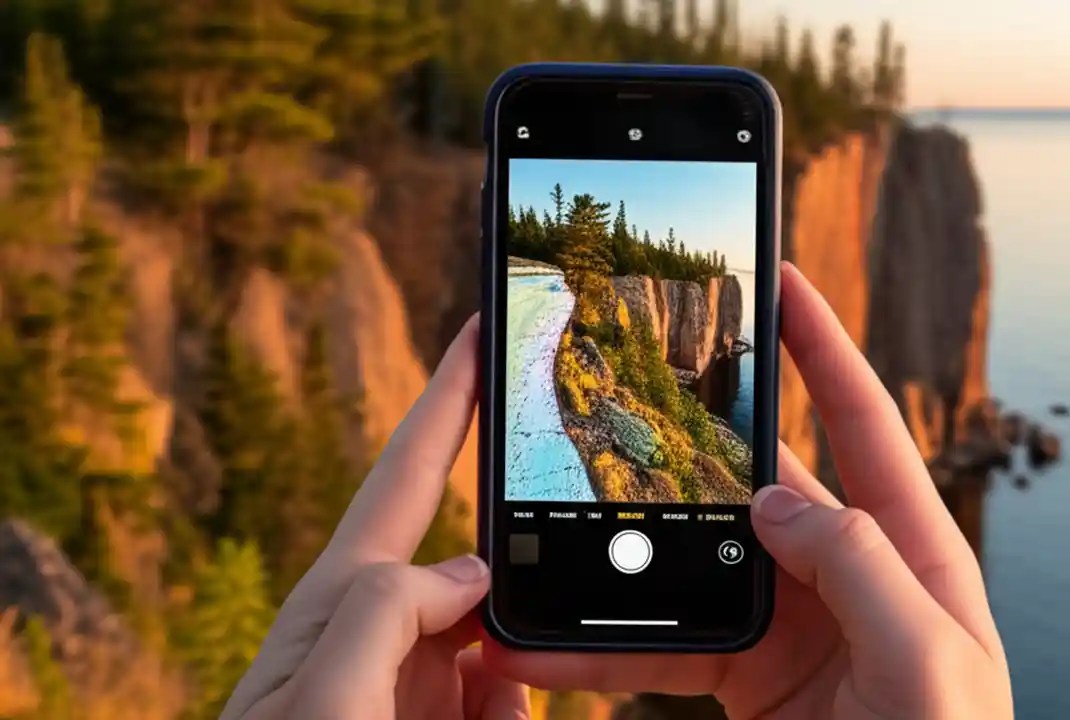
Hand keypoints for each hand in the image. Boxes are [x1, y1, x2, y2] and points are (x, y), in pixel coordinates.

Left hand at [222, 318, 528, 719]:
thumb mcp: (317, 697)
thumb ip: (386, 612)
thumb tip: (471, 571)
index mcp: (344, 596)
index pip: (409, 472)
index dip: (447, 397)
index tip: (479, 329)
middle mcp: (387, 630)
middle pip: (479, 561)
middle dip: (522, 565)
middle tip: (548, 585)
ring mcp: (418, 682)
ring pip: (506, 641)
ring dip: (524, 668)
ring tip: (495, 704)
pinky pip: (509, 700)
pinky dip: (521, 710)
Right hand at [486, 264, 1012, 718]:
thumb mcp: (927, 663)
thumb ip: (858, 568)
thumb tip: (771, 500)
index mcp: (910, 556)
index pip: (863, 426)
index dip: (822, 349)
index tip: (782, 282)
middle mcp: (847, 577)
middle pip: (755, 486)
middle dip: (686, 448)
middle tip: (623, 402)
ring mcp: (792, 625)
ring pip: (693, 565)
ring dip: (626, 560)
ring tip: (560, 542)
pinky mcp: (747, 675)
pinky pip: (668, 643)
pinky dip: (612, 646)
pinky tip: (562, 646)